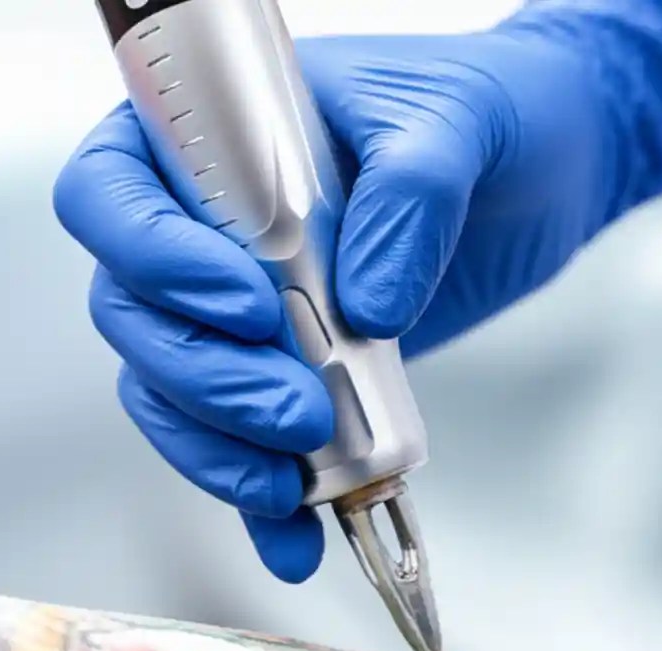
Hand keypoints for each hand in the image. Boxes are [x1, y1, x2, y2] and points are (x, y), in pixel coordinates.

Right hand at [54, 0, 661, 582]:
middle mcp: (207, 221)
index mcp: (214, 133)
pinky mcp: (287, 363)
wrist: (546, 169)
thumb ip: (411, 195)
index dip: (152, 256)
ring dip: (219, 444)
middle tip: (295, 407)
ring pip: (172, 385)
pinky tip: (295, 530)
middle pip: (135, 311)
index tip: (248, 305)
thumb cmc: (489, 110)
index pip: (114, 190)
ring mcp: (240, 300)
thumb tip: (366, 302)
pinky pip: (240, 436)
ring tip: (295, 478)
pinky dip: (259, 494)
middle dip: (206, 375)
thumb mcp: (456, 123)